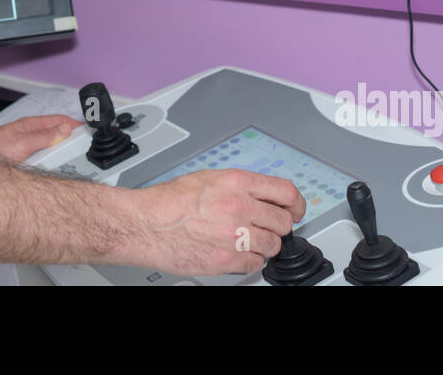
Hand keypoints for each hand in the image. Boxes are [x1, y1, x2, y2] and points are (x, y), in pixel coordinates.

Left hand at [0, 114, 82, 164]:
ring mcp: (27, 147)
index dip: (73, 124)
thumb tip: (64, 129)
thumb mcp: (23, 143)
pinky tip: (54, 168)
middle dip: (69, 139)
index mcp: (30, 125)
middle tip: (83, 145)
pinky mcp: (25, 159)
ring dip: (60, 152)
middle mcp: (30, 135)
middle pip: (56, 134)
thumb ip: (44, 136)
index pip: (58, 120)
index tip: (86, 129)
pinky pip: (44, 158)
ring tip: (70, 157)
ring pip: (50, 148)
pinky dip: (52, 162)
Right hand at [135, 169, 305, 276]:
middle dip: (278, 226)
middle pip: (283, 221)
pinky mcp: (227, 260)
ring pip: (272, 245)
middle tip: (268, 227)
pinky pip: (254, 264)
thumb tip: (260, 195)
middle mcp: (239, 207)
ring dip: (263, 244)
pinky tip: (235, 253)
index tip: (296, 209)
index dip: (296, 203)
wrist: (146, 224)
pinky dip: (248, 261)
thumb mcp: (207, 178)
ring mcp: (235, 235)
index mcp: (236, 183)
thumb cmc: (168, 202)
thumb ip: (238, 186)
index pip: (285, 192)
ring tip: (246, 240)